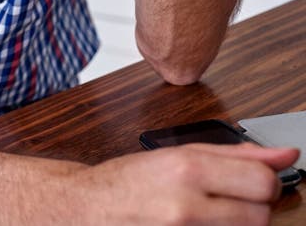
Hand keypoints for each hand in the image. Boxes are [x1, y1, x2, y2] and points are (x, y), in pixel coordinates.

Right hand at [63, 143, 298, 224]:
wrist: (88, 209)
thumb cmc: (130, 180)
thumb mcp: (179, 154)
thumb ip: (234, 154)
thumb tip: (285, 154)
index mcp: (189, 168)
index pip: (261, 180)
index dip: (267, 181)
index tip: (259, 179)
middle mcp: (188, 204)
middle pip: (260, 215)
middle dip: (256, 207)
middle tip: (236, 199)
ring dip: (239, 223)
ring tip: (215, 214)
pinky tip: (203, 224)